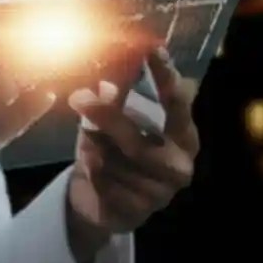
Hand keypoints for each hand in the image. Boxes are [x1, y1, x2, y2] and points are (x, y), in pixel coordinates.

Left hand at [66, 46, 200, 242]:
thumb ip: (116, 97)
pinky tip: (90, 166)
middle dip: (107, 120)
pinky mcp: (139, 213)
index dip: (166, 76)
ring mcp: (162, 193)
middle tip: (79, 98)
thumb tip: (104, 77)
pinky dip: (93, 172)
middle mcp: (180, 164)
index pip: (178, 103)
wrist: (102, 200)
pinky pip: (106, 185)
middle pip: (139, 141)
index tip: (154, 49)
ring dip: (94, 149)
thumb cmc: (115, 149)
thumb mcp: (115, 117)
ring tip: (88, 141)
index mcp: (184, 135)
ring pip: (117, 164)